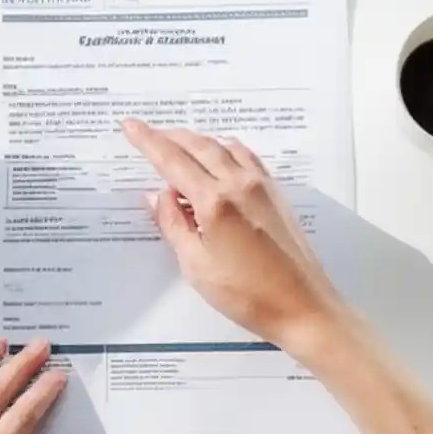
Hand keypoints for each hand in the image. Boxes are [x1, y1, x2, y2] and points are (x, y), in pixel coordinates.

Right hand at [121, 119, 350, 358]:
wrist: (303, 307)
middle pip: (198, 146)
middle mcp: (239, 185)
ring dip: (196, 139)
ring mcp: (262, 187)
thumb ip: (174, 225)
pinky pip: (246, 157)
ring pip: (223, 147)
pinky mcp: (276, 195)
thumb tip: (157, 196)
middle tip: (146, 131)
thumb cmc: (247, 294)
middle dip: (168, 135)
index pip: (172, 161)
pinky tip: (219, 154)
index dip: (147, 141)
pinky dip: (225, 148)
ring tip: (177, 142)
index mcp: (214, 202)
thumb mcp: (196, 266)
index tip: (129, 125)